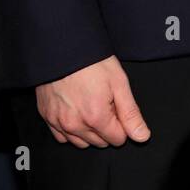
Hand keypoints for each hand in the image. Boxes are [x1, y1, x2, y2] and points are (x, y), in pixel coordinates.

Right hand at [35, 55, 150, 148]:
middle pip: (100, 142)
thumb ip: (131, 114)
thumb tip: (142, 137)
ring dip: (89, 131)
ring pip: (81, 142)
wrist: (63, 46)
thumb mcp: (119, 83)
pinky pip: (62, 137)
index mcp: (96, 117)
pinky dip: (70, 130)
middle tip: (104, 103)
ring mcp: (58, 122)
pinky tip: (75, 112)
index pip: (117, 139)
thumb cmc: (92, 61)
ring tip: (90, 106)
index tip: (117, 107)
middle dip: (107, 128)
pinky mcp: (46, 116)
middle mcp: (75, 125)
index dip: (121, 124)